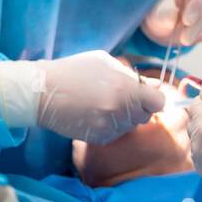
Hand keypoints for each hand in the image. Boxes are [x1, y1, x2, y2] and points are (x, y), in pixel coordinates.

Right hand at [36, 52, 164, 143]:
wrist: (43, 93)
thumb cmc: (74, 71)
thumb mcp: (104, 62)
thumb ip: (131, 75)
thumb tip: (154, 86)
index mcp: (124, 89)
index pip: (158, 103)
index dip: (154, 98)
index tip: (146, 94)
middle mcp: (120, 112)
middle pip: (146, 115)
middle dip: (139, 106)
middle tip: (121, 96)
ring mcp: (109, 127)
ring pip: (131, 126)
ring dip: (125, 116)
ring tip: (105, 103)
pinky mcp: (98, 138)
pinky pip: (116, 133)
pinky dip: (112, 125)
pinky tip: (96, 113)